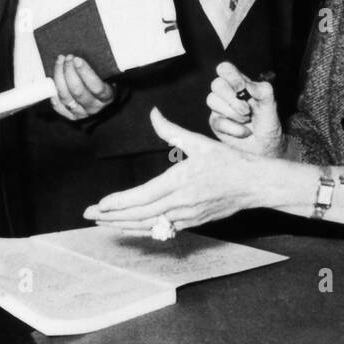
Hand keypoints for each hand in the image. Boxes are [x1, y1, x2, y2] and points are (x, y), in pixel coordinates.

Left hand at [50, 54, 115, 120]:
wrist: (103, 102)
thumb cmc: (106, 84)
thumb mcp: (110, 77)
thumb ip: (101, 68)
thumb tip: (85, 54)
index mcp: (107, 97)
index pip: (96, 86)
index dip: (85, 72)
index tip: (77, 59)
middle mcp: (94, 107)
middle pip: (77, 90)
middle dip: (69, 71)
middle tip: (67, 58)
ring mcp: (81, 113)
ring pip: (66, 96)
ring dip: (59, 77)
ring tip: (60, 62)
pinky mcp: (70, 116)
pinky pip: (58, 105)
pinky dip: (54, 92)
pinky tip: (53, 79)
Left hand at [83, 109, 262, 231]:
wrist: (254, 185)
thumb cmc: (228, 161)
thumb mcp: (199, 141)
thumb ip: (171, 130)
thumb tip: (153, 113)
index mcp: (181, 181)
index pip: (143, 196)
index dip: (119, 202)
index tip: (100, 204)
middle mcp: (181, 203)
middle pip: (140, 214)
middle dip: (112, 216)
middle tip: (89, 215)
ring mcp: (187, 216)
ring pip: (149, 225)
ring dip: (123, 225)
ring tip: (102, 222)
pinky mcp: (192, 223)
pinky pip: (162, 230)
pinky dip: (142, 229)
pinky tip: (129, 226)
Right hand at [207, 61, 284, 157]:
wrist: (266, 146)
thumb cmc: (267, 122)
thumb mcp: (271, 104)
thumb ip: (263, 90)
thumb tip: (249, 85)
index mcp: (239, 84)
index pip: (225, 69)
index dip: (230, 75)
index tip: (242, 88)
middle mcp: (227, 94)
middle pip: (216, 84)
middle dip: (233, 99)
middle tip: (247, 110)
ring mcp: (219, 109)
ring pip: (212, 100)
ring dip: (233, 113)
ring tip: (247, 120)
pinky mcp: (216, 123)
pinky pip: (217, 121)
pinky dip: (234, 128)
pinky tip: (244, 132)